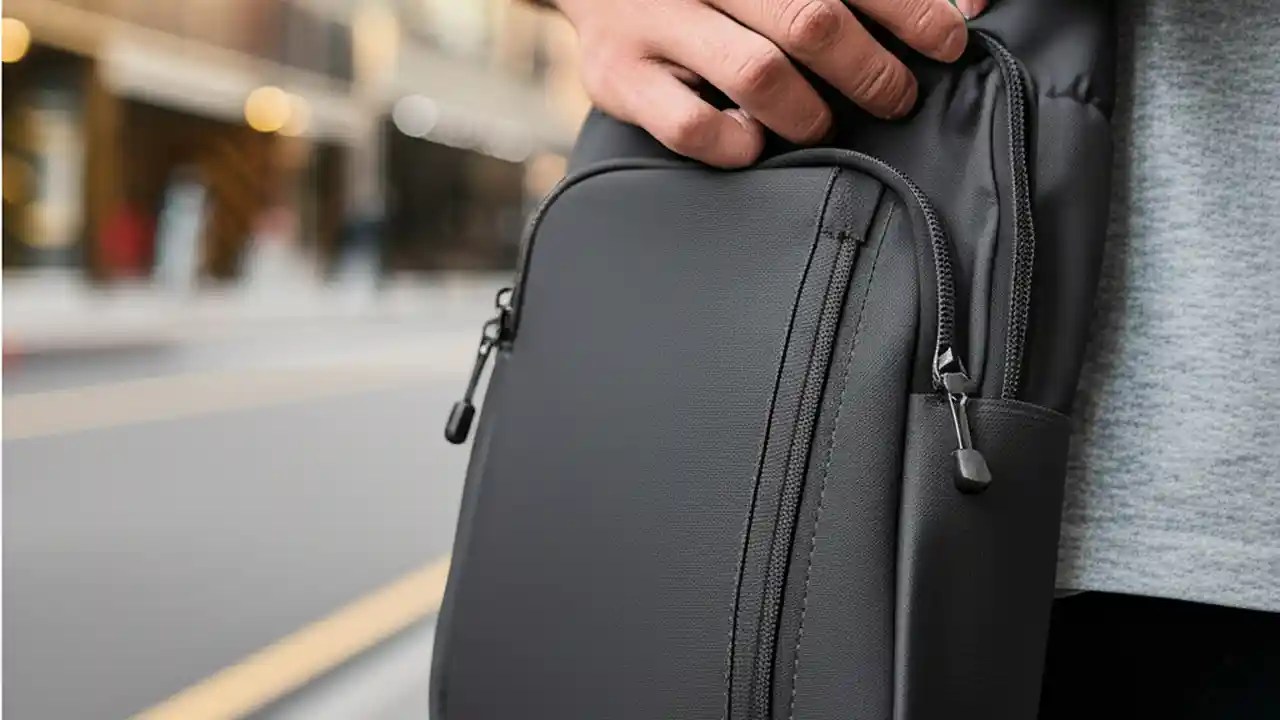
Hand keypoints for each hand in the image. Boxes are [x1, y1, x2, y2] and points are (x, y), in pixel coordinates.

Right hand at [554, 0, 986, 167]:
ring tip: (822, 125)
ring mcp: (658, 22)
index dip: (912, 10)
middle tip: (895, 97)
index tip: (948, 43)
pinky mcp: (620, 77)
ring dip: (808, 112)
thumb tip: (966, 6)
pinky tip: (753, 141)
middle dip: (870, 68)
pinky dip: (736, 143)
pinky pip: (690, 126)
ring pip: (757, 73)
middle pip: (811, 19)